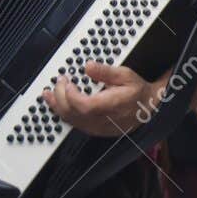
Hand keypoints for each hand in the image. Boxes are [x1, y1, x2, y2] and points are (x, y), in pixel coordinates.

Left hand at [44, 61, 168, 137]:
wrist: (148, 108)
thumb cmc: (138, 92)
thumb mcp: (126, 75)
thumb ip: (106, 72)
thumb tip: (89, 67)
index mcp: (111, 106)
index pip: (83, 105)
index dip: (70, 94)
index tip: (66, 81)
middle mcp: (102, 120)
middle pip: (73, 113)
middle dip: (60, 96)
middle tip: (57, 82)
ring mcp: (97, 127)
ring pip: (71, 120)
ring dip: (57, 107)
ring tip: (48, 95)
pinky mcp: (94, 130)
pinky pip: (74, 123)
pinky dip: (64, 113)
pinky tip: (59, 105)